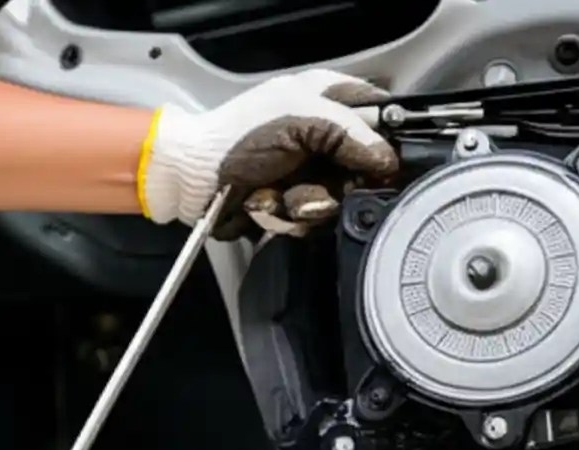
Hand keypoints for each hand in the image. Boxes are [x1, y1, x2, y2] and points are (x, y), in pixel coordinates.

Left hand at [138, 69, 398, 237]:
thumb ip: (352, 132)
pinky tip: (265, 202)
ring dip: (305, 203)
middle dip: (338, 184)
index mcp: (328, 99)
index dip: (385, 141)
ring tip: (276, 192)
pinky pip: (311, 222)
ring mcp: (309, 172)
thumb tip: (387, 159)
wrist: (192, 179)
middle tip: (316, 180)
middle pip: (365, 170)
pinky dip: (285, 217)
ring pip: (339, 202)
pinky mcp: (294, 203)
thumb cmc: (234, 137)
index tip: (374, 162)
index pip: (382, 116)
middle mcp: (323, 136)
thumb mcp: (301, 119)